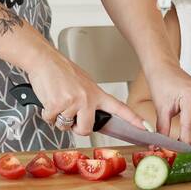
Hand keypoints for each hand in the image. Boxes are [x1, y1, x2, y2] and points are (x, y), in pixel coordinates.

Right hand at [24, 48, 143, 136]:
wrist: (44, 60)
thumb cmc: (61, 72)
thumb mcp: (83, 84)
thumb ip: (89, 100)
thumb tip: (87, 117)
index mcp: (97, 93)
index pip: (120, 108)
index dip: (134, 119)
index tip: (145, 128)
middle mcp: (88, 98)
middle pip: (87, 129)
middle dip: (76, 128)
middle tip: (69, 117)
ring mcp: (73, 102)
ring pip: (65, 126)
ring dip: (58, 118)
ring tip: (57, 100)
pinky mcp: (57, 105)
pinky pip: (51, 121)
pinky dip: (46, 115)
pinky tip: (48, 100)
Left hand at [144, 61, 190, 145]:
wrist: (163, 67)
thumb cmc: (161, 82)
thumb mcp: (161, 108)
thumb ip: (163, 128)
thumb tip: (162, 144)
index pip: (189, 125)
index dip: (184, 141)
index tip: (179, 151)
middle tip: (187, 151)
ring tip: (188, 144)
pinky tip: (190, 132)